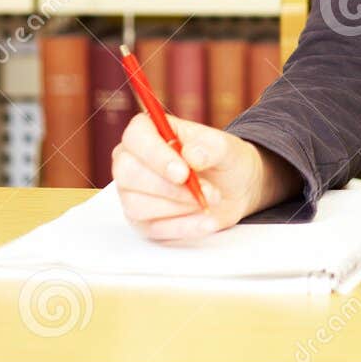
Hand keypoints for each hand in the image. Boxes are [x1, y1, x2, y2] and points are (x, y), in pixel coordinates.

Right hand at [111, 113, 301, 240]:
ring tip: (212, 200)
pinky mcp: (143, 222)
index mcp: (149, 131)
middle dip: (168, 187)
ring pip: (138, 205)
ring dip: (181, 207)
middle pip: (127, 173)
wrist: (234, 188)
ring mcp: (133, 194)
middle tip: (204, 190)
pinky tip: (207, 222)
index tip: (183, 172)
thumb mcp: (226, 148)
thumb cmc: (220, 160)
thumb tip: (192, 155)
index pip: (135, 136)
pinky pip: (155, 229)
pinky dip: (185, 227)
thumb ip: (211, 148)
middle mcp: (132, 161)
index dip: (154, 154)